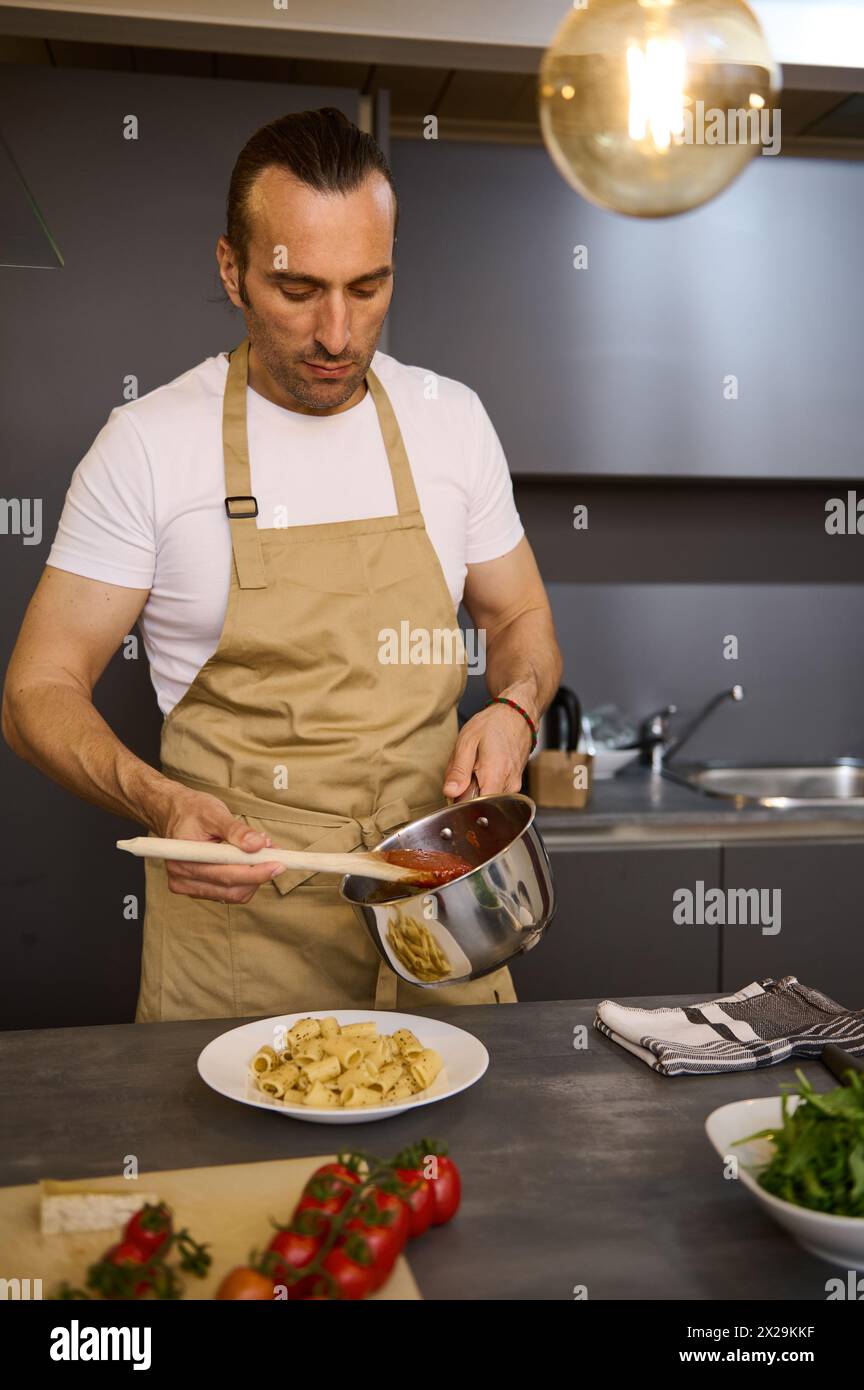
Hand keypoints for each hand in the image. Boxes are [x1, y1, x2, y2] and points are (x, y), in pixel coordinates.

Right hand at [153, 786, 283, 903]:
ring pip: (232, 895)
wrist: (174, 813)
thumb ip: (236, 830)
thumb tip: (258, 844)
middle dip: (258, 874)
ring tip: (263, 854)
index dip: (255, 872)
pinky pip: (227, 894)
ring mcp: (189, 887)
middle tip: (276, 856)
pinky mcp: (198, 889)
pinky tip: (250, 863)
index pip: (225, 874)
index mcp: (183, 858)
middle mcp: (182, 878)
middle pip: (231, 889)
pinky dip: (245, 881)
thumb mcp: (214, 812)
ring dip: (253, 879)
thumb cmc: (192, 810)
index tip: (278, 864)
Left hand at [442, 701, 532, 798]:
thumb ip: (458, 770)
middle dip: (467, 794)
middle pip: (481, 805)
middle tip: (465, 773)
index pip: (478, 808)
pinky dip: (485, 784)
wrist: (517, 714)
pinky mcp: (515, 784)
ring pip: (488, 799)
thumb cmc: (494, 723)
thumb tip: (450, 792)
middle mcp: (509, 784)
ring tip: (476, 768)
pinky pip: (495, 792)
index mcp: (495, 775)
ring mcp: (514, 786)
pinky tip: (484, 769)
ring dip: (476, 788)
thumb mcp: (468, 741)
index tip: (456, 792)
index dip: (463, 804)